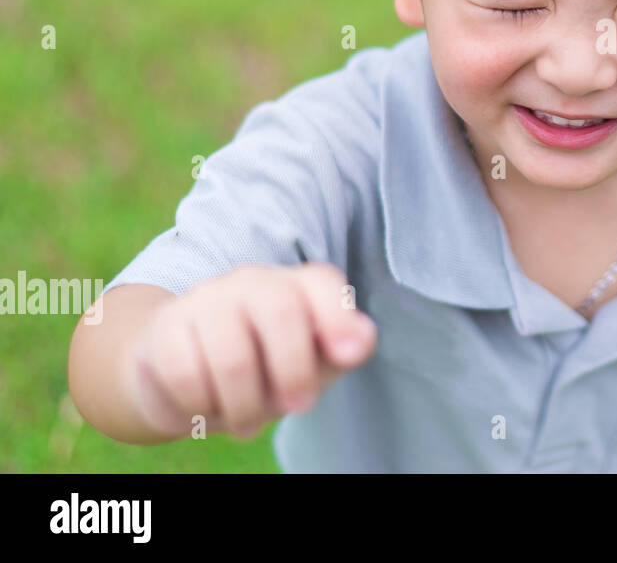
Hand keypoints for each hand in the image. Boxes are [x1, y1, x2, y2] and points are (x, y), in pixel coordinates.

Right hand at [126, 263, 376, 438]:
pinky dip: (203, 407)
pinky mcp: (165, 328)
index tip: (349, 356)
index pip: (322, 284)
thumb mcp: (314, 363)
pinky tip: (207, 409)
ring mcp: (206, 299)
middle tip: (297, 408)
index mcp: (297, 286)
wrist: (184, 375)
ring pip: (233, 356)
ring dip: (244, 406)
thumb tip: (363, 339)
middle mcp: (253, 281)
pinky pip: (187, 375)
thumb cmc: (267, 368)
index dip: (338, 317)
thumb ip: (346, 349)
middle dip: (294, 371)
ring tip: (247, 424)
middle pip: (281, 312)